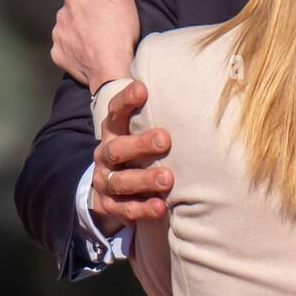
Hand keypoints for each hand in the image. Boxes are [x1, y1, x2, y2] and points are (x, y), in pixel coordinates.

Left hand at [51, 0, 139, 92]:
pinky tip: (89, 48)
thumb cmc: (120, 32)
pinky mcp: (57, 53)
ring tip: (99, 34)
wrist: (112, 71)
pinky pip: (64, 42)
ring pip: (68, 21)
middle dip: (87, 4)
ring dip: (79, 23)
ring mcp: (58, 34)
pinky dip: (74, 43)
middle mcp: (61, 12)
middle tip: (107, 16)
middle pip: (74, 1)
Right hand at [90, 80, 173, 236]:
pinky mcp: (107, 205)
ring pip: (120, 180)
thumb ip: (156, 111)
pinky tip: (159, 207)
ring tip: (167, 178)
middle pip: (118, 148)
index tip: (142, 89)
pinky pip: (122, 209)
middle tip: (165, 139)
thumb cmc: (138, 148)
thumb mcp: (140, 127)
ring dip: (144, 179)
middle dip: (141, 144)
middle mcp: (105, 154)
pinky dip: (141, 209)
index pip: (116, 112)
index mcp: (113, 130)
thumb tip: (191, 86)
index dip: (126, 100)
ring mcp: (104, 180)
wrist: (110, 184)